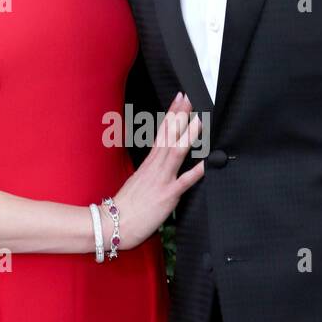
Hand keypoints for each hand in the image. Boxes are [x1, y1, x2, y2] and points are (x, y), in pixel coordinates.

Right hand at [109, 92, 204, 249]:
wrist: (113, 225)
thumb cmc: (126, 207)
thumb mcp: (139, 181)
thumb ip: (152, 171)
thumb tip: (162, 163)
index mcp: (149, 163)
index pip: (162, 132)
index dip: (172, 114)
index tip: (180, 98)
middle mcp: (155, 167)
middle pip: (169, 135)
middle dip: (180, 115)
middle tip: (190, 96)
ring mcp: (161, 179)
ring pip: (176, 152)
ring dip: (188, 135)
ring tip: (199, 119)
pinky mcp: (167, 195)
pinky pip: (184, 181)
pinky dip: (196, 171)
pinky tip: (207, 162)